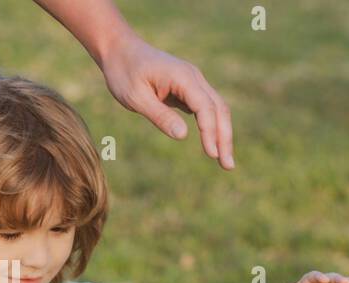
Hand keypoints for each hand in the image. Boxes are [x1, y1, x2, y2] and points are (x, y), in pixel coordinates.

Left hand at [99, 32, 233, 168]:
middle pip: (219, 109)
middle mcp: (194, 78)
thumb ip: (160, 116)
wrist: (119, 49)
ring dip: (223, 135)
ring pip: (217, 109)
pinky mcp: (189, 89)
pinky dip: (212, 127)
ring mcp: (194, 82)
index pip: (205, 107)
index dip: (210, 132)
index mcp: (182, 77)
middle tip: (228, 166)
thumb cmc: (124, 72)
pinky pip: (207, 109)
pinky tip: (212, 145)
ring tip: (224, 161)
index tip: (211, 155)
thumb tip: (183, 136)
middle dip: (225, 138)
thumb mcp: (135, 97)